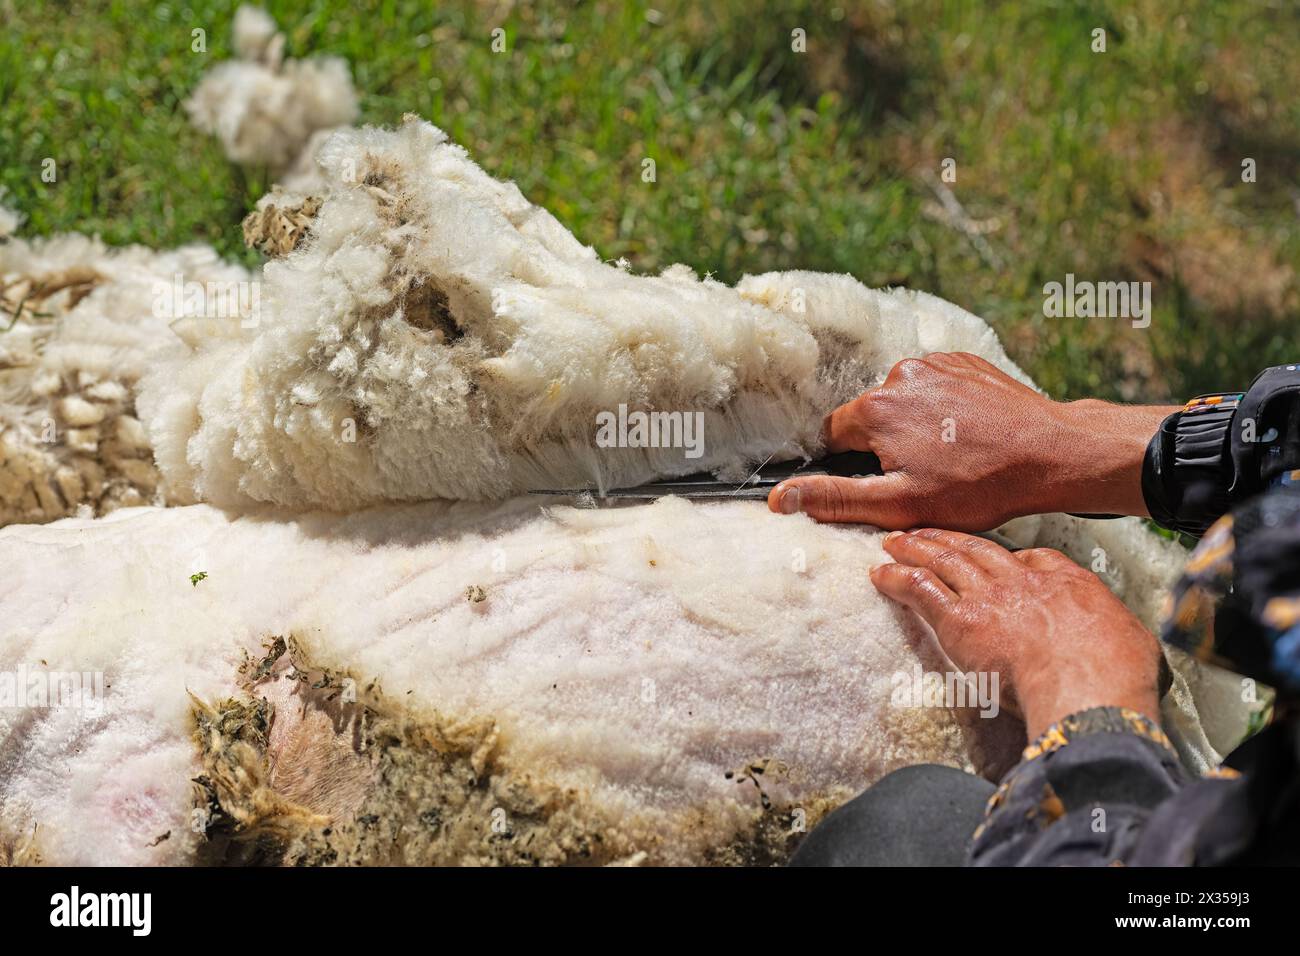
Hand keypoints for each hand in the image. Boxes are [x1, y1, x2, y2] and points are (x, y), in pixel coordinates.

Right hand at [767, 352, 1176, 530]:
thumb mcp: (900, 504)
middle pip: (869, 417)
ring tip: (954, 456)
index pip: (834, 436)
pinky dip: (944, 409)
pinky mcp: (964, 361)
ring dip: (917, 426)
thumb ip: (834, 498)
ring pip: (903, 402)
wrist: (1051, 452)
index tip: (888, 481)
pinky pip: (935, 387)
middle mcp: (898, 374)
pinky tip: (970, 435)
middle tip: (928, 475)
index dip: (855, 465)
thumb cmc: (978, 484)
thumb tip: (778, 497)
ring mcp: (935, 362)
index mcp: (874, 408)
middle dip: (888, 445)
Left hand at [869, 528, 1161, 739]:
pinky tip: (880, 574)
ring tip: (894, 542)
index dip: (1009, 555)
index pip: (1034, 558)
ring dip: (916, 548)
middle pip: (979, 549)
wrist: (1087, 687)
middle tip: (927, 532)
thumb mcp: (1131, 640)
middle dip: (950, 538)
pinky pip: (920, 589)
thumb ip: (1115, 635)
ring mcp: (989, 597)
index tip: (996, 554)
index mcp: (1067, 583)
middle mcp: (1023, 581)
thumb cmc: (1116, 675)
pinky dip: (897, 578)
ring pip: (945, 560)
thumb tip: (1121, 646)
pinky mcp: (960, 620)